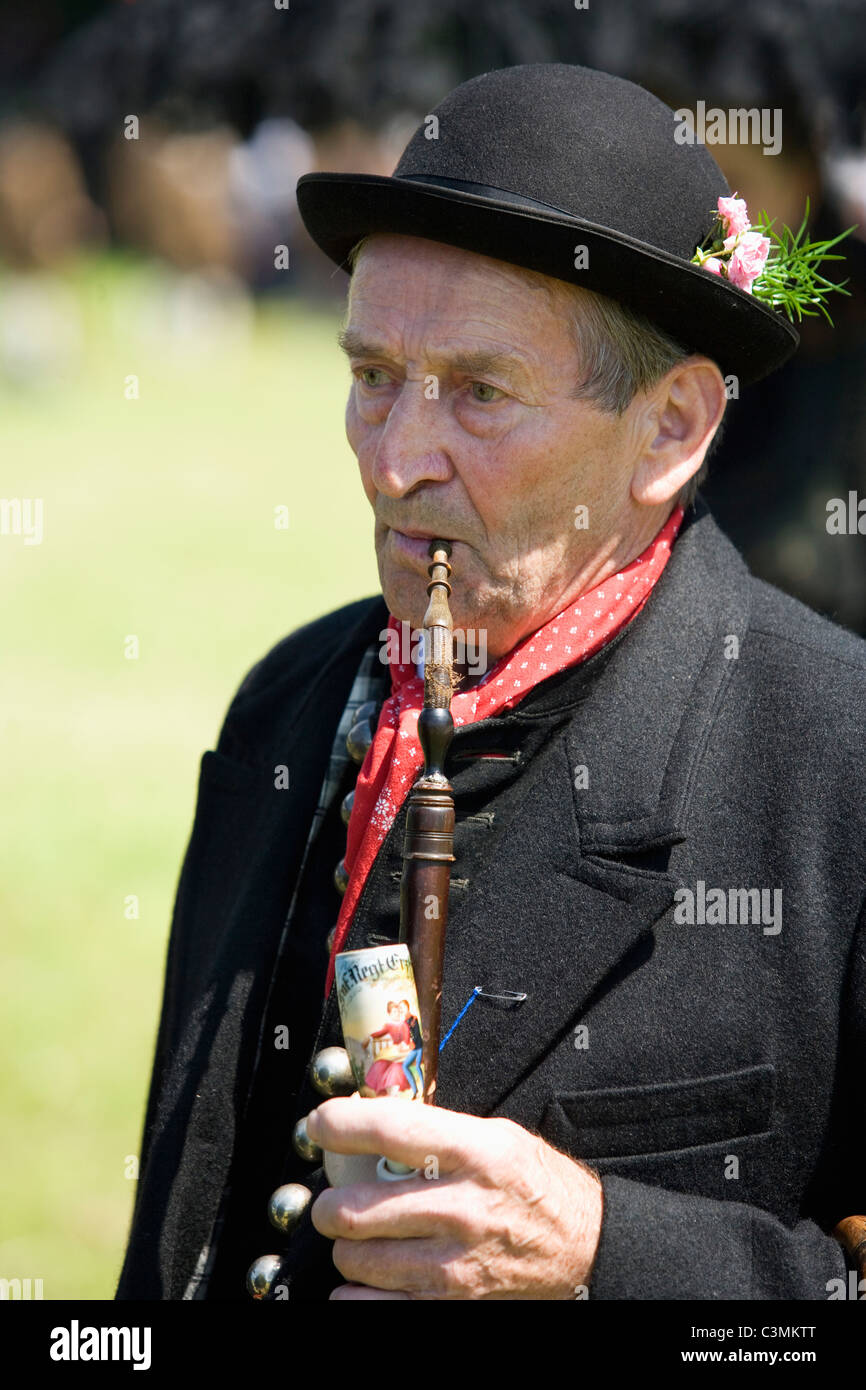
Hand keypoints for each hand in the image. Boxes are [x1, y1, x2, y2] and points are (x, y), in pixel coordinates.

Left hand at [306, 1096, 602, 1299]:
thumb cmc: (539, 1187)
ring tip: (360, 1235)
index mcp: (474, 1153)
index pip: (389, 1130)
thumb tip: (374, 1119)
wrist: (584, 1249)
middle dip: (329, 1202)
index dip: (340, 1123)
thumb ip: (437, 1130)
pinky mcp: (450, 1305)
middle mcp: (460, 1209)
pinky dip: (357, 1293)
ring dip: (346, 1247)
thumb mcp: (497, 1136)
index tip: (321, 1123)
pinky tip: (371, 1275)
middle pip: (356, 1208)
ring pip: (357, 1260)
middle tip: (333, 1197)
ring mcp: (453, 1265)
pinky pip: (373, 1307)